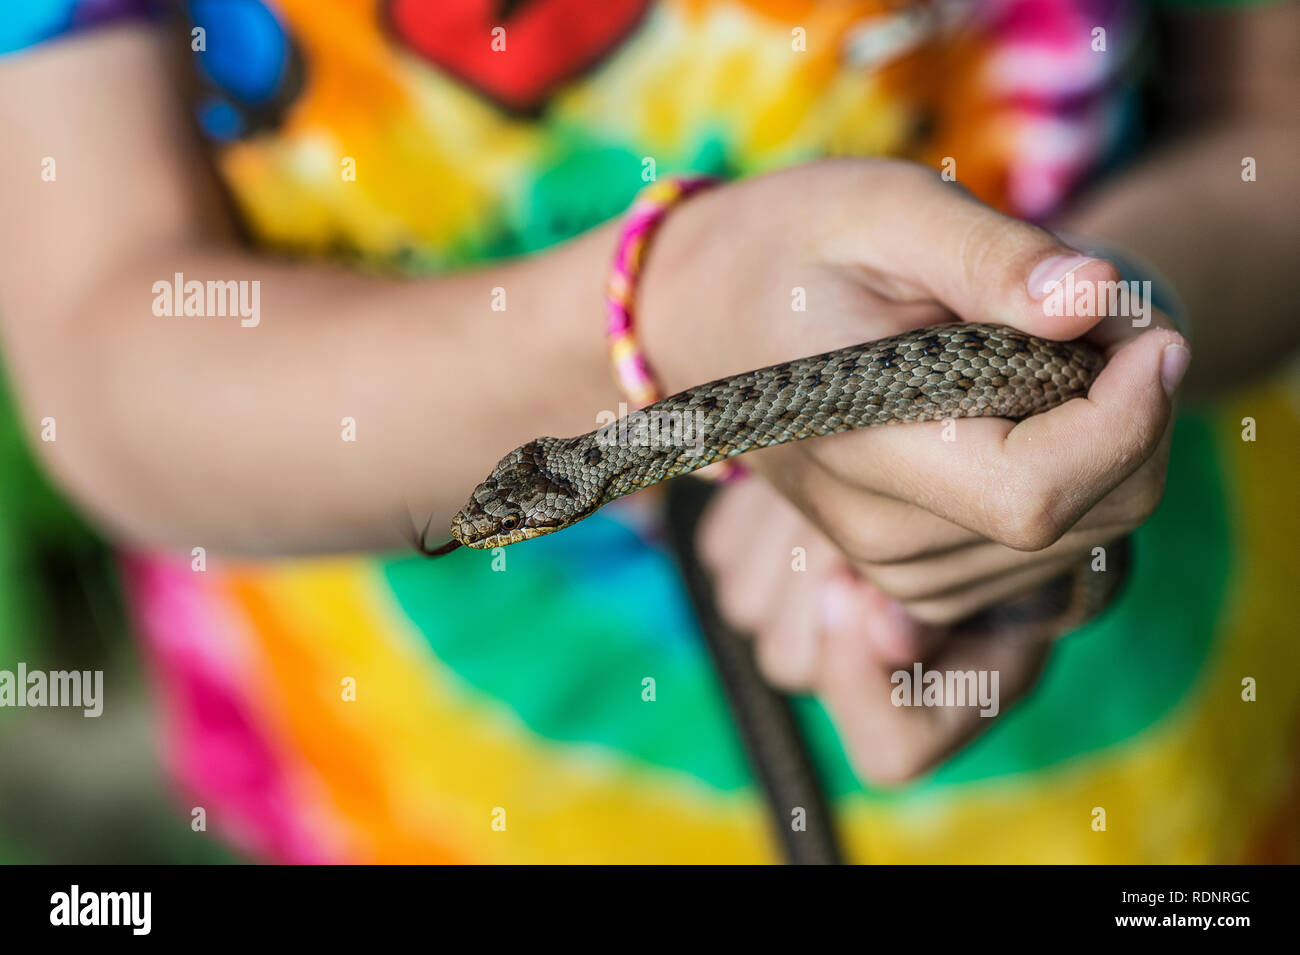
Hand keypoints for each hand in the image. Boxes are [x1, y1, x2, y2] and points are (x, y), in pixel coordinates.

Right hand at [640, 160, 1189, 783]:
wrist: (703, 312)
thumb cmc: (792, 247)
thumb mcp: (884, 210)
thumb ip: (988, 254)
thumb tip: (1094, 298)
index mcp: (862, 438)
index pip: (1033, 492)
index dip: (1123, 420)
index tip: (1143, 334)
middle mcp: (872, 526)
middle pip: (1071, 521)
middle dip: (1131, 422)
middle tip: (1100, 324)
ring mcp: (886, 558)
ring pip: (1069, 545)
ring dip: (1108, 453)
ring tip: (1049, 357)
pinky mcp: (904, 565)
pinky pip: (1033, 558)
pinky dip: (1074, 491)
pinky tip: (1034, 417)